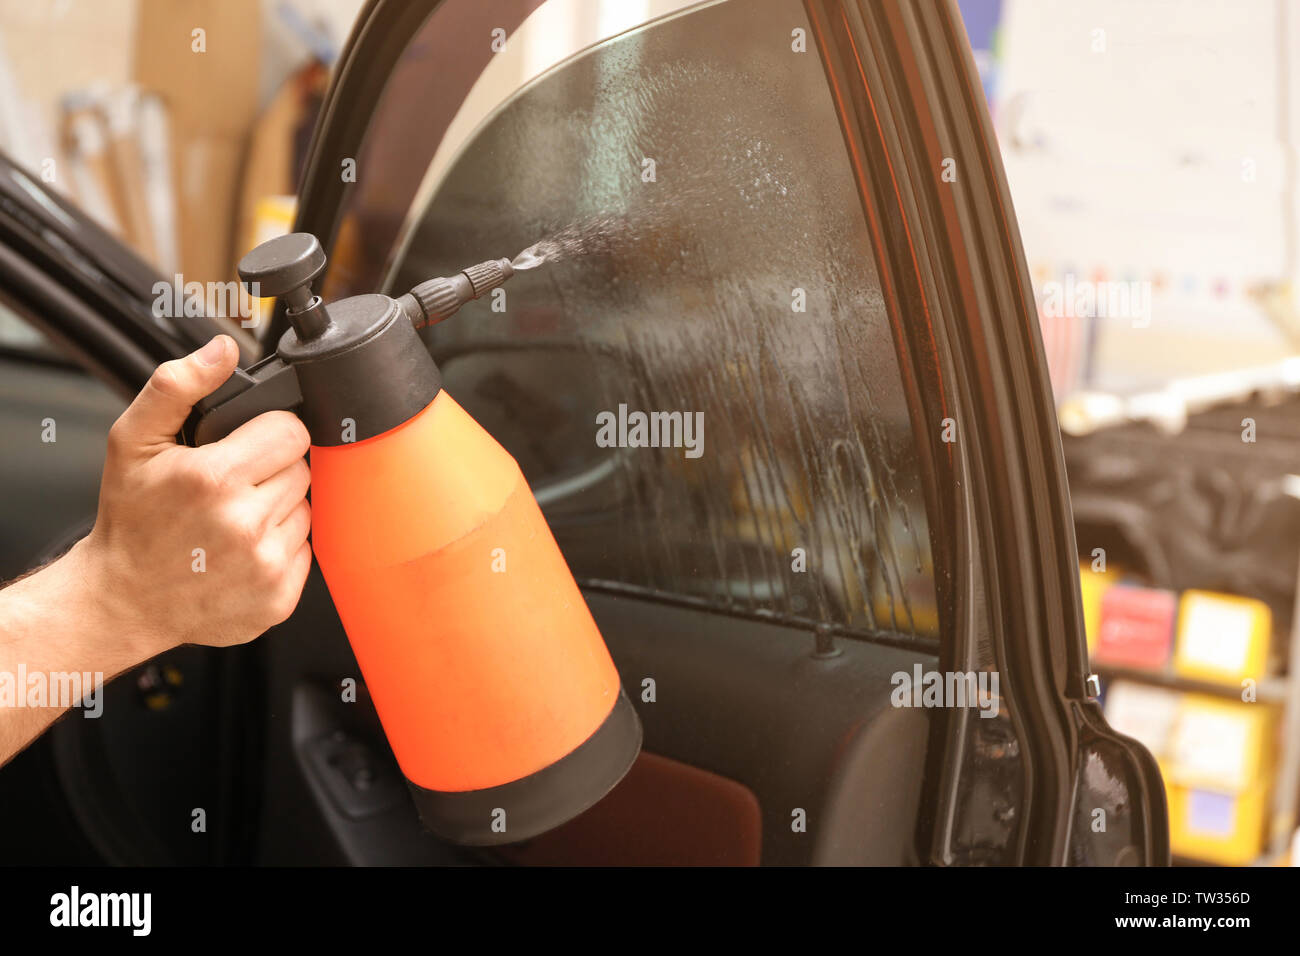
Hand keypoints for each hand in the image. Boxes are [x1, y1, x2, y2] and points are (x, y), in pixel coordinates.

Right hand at [77, 334, 311, 657]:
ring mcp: (266, 565)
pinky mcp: (280, 597)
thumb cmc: (130, 522)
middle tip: (233, 484)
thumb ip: (177, 386)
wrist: (123, 602)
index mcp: (213, 479)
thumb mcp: (133, 443)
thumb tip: (222, 350)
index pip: (290, 431)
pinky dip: (283, 545)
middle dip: (272, 469)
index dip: (268, 432)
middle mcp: (244, 524)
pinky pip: (308, 550)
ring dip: (280, 507)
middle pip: (302, 468)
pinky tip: (244, 549)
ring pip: (308, 508)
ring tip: (235, 517)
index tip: (244, 446)